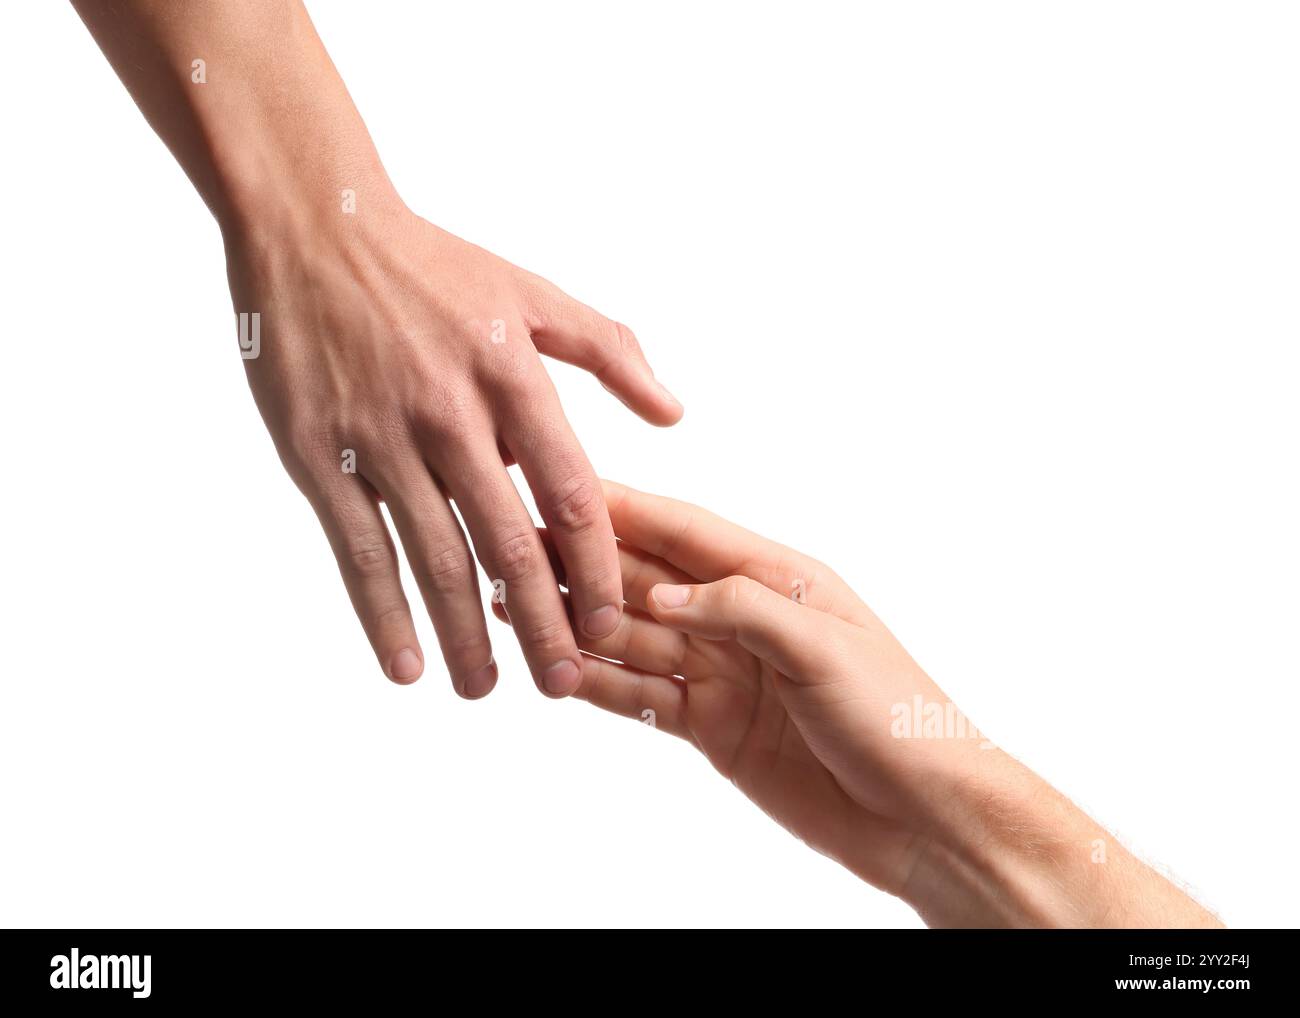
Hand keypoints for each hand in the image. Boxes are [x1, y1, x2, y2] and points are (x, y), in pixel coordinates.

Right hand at [230, 206, 680, 696]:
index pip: (571, 493)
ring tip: (485, 691)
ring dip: (466, 633)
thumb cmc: (434, 265)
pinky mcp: (318, 452)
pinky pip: (357, 547)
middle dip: (542, 623)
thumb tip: (673, 415)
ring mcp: (380, 436)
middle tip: (562, 684)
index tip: (611, 622)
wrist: (316, 224)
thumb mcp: (532, 292)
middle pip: (509, 542)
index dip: (596, 566)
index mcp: (513, 374)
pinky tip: (406, 665)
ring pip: (435, 556)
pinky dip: (381, 613)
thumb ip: (610, 351)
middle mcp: (451, 412)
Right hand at [496, 481, 1221, 926]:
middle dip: (584, 567)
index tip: (561, 488)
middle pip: (647, 580)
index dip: (622, 510)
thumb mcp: (824, 648)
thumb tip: (662, 591)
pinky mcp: (712, 724)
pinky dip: (602, 685)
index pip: (684, 532)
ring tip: (520, 613)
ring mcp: (723, 672)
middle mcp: (741, 618)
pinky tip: (561, 673)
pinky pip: (644, 695)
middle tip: (517, 553)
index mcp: (777, 579)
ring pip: (635, 638)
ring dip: (582, 626)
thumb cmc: (897, 719)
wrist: (922, 815)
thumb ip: (741, 610)